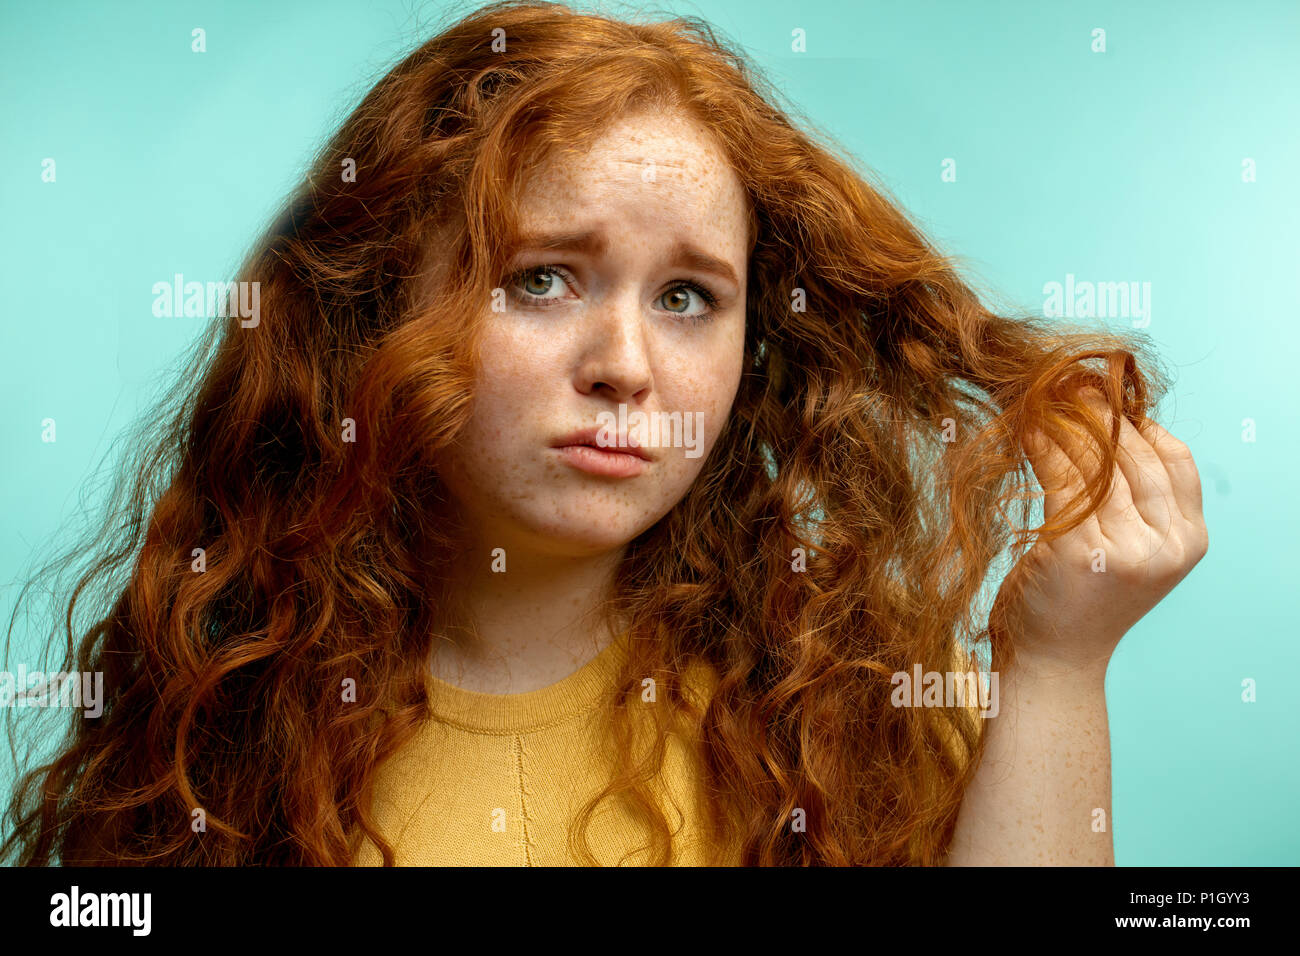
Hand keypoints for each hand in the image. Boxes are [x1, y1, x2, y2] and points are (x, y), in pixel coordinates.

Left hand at [994, 388, 1208, 672]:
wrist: (1057, 660)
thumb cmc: (1085, 600)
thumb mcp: (1134, 550)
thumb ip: (1139, 501)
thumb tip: (1116, 424)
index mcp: (1188, 541)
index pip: (1174, 460)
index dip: (1140, 422)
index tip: (1107, 397)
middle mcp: (1165, 545)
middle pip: (1134, 456)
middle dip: (1101, 414)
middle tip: (1068, 385)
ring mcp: (1123, 549)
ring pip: (1097, 464)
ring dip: (1067, 424)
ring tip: (1043, 398)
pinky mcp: (1076, 551)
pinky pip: (1061, 480)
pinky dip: (1043, 447)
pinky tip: (1028, 429)